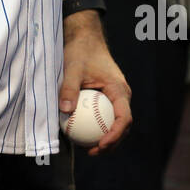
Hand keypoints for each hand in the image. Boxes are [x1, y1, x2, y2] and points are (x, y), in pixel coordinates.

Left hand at [60, 14, 131, 155]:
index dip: (115, 135)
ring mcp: (115, 96)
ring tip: (88, 149)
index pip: (123, 118)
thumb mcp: (72, 68)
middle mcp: (121, 95)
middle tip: (92, 152)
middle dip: (111, 142)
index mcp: (119, 89)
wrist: (84, 38)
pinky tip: (82, 134)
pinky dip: (98, 126)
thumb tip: (65, 110)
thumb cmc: (80, 51)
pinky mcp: (106, 96)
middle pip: (122, 125)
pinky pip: (105, 115)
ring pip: (115, 122)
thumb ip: (69, 88)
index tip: (101, 145)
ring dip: (105, 137)